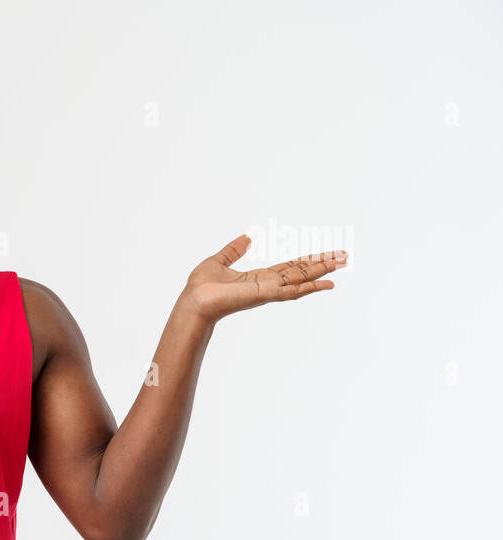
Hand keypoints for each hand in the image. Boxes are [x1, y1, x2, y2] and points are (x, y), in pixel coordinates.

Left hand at [180, 235, 345, 324]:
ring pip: (303, 279)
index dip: (308, 260)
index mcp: (259, 278)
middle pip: (302, 272)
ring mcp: (270, 291)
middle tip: (345, 256)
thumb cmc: (201, 287)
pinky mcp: (266, 294)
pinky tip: (327, 284)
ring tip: (343, 262)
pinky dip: (311, 288)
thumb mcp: (220, 260)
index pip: (290, 268)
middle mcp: (268, 285)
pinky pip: (293, 290)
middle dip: (323, 264)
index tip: (325, 254)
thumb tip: (246, 237)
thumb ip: (234, 250)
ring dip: (323, 270)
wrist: (194, 301)